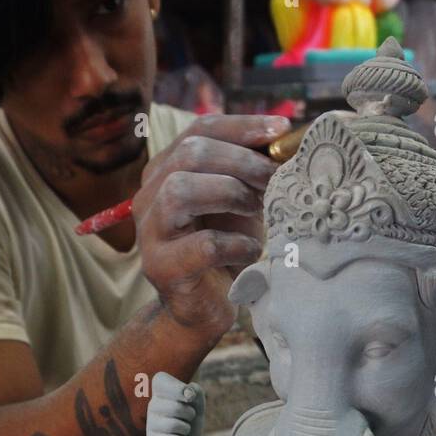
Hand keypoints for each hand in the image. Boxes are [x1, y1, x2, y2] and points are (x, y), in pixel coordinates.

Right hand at [133, 113, 288, 342]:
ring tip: (258, 211)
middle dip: (241, 162)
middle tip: (275, 178)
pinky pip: (201, 245)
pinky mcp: (161, 268)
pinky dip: (235, 244)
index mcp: (165, 172)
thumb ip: (249, 171)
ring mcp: (150, 233)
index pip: (197, 131)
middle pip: (188, 155)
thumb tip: (285, 138)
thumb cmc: (226, 250)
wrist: (204, 308)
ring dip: (230, 195)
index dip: (240, 126)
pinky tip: (251, 251)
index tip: (280, 131)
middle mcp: (149, 197)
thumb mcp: (239, 202)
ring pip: (179, 191)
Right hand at [147, 373, 204, 435]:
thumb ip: (196, 392)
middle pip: (176, 406)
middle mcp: (153, 406)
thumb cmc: (189, 424)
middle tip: (188, 420)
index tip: (189, 398)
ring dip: (186, 429)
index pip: (160, 379)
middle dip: (190, 414)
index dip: (177, 387)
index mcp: (161, 393)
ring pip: (174, 423)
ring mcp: (151, 424)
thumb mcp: (198, 406)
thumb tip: (188, 393)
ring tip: (183, 431)